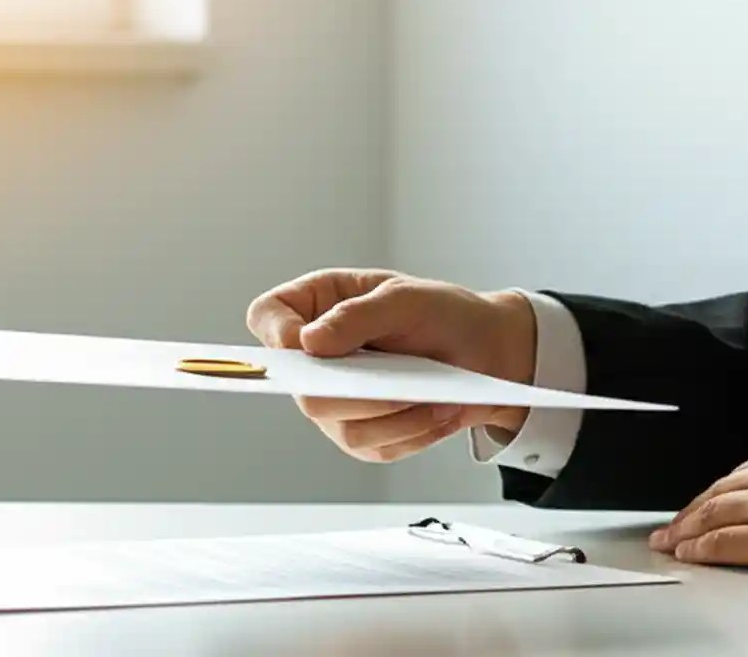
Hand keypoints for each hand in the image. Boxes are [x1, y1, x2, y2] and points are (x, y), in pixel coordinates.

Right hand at [246, 269, 536, 462]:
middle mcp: (314, 360)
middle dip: (357, 393)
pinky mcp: (360, 435)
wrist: (482, 349)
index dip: (277, 334)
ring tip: (440, 401)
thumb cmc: (440, 313)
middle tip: (404, 388)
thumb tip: (309, 343)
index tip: (310, 342)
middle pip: (303, 390)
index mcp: (313, 307)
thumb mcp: (406, 299)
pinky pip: (376, 448)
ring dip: (398, 418)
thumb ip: (357, 316)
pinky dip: (414, 433)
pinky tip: (441, 413)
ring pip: (342, 427)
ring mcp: (334, 402)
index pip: (266, 318)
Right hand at [649, 442, 747, 570]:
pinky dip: (725, 479)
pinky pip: (745, 465)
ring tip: (682, 513)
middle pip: (713, 513)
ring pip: (722, 486)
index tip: (678, 553)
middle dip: (682, 527)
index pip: (721, 544)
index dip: (694, 550)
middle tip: (662, 536)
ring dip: (697, 502)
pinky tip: (721, 484)